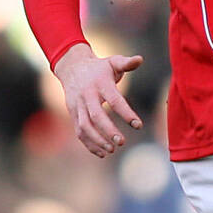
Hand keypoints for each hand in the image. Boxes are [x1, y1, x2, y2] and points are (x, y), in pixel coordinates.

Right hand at [54, 43, 142, 157]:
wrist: (72, 67)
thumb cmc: (99, 67)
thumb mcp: (112, 62)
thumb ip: (126, 63)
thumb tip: (140, 59)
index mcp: (100, 83)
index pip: (114, 100)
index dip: (126, 113)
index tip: (138, 125)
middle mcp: (87, 95)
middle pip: (96, 116)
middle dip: (108, 130)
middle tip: (121, 142)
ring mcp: (78, 105)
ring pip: (85, 126)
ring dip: (97, 140)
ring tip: (112, 149)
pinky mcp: (73, 114)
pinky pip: (79, 132)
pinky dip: (89, 144)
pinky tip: (102, 153)